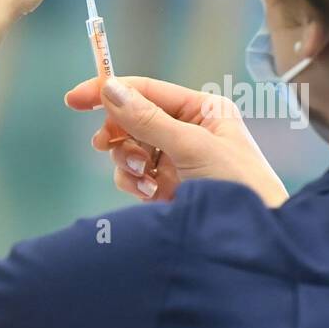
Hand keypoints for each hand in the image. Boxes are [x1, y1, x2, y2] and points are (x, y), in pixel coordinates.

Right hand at [64, 75, 289, 206]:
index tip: (73, 99)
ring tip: (144, 179)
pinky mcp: (168, 187)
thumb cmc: (238, 185)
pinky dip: (135, 183)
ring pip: (129, 149)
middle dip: (120, 135)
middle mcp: (190, 130)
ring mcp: (178, 160)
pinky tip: (151, 195)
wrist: (255, 239)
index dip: (109, 91)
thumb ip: (148, 120)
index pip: (147, 90)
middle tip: (105, 145)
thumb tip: (110, 89)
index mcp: (203, 110)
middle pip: (132, 119)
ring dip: (128, 163)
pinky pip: (134, 176)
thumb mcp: (192, 147)